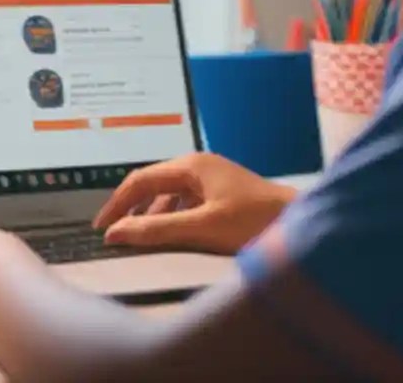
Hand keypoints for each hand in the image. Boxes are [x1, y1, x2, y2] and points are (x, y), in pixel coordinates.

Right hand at [92, 153, 296, 254]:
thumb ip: (157, 230)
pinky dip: (170, 217)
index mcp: (191, 165)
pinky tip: (169, 235)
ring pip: (169, 194)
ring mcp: (212, 179)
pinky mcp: (222, 194)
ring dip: (151, 215)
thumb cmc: (256, 221)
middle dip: (130, 208)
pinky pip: (185, 202)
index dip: (117, 204)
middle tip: (113, 232)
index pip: (140, 180)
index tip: (102, 227)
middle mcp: (199, 166)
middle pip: (152, 183)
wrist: (301, 224)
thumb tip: (117, 233)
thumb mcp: (201, 227)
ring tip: (137, 238)